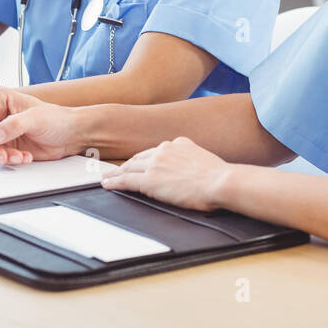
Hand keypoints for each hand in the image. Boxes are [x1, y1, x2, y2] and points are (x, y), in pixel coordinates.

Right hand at [0, 89, 81, 165]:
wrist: (69, 135)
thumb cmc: (56, 118)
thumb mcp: (36, 118)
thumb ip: (15, 125)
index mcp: (1, 100)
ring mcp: (2, 133)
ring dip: (1, 155)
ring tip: (18, 156)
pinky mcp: (8, 147)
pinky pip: (0, 156)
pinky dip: (11, 159)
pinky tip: (24, 156)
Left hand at [99, 137, 230, 211]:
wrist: (219, 181)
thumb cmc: (218, 177)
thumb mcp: (203, 159)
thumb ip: (191, 159)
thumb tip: (190, 170)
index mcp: (178, 143)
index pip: (155, 152)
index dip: (144, 159)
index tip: (138, 164)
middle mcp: (164, 149)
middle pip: (139, 158)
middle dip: (127, 164)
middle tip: (116, 170)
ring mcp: (155, 164)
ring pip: (129, 168)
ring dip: (116, 173)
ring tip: (108, 178)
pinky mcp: (149, 180)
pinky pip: (127, 180)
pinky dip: (114, 182)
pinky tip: (108, 184)